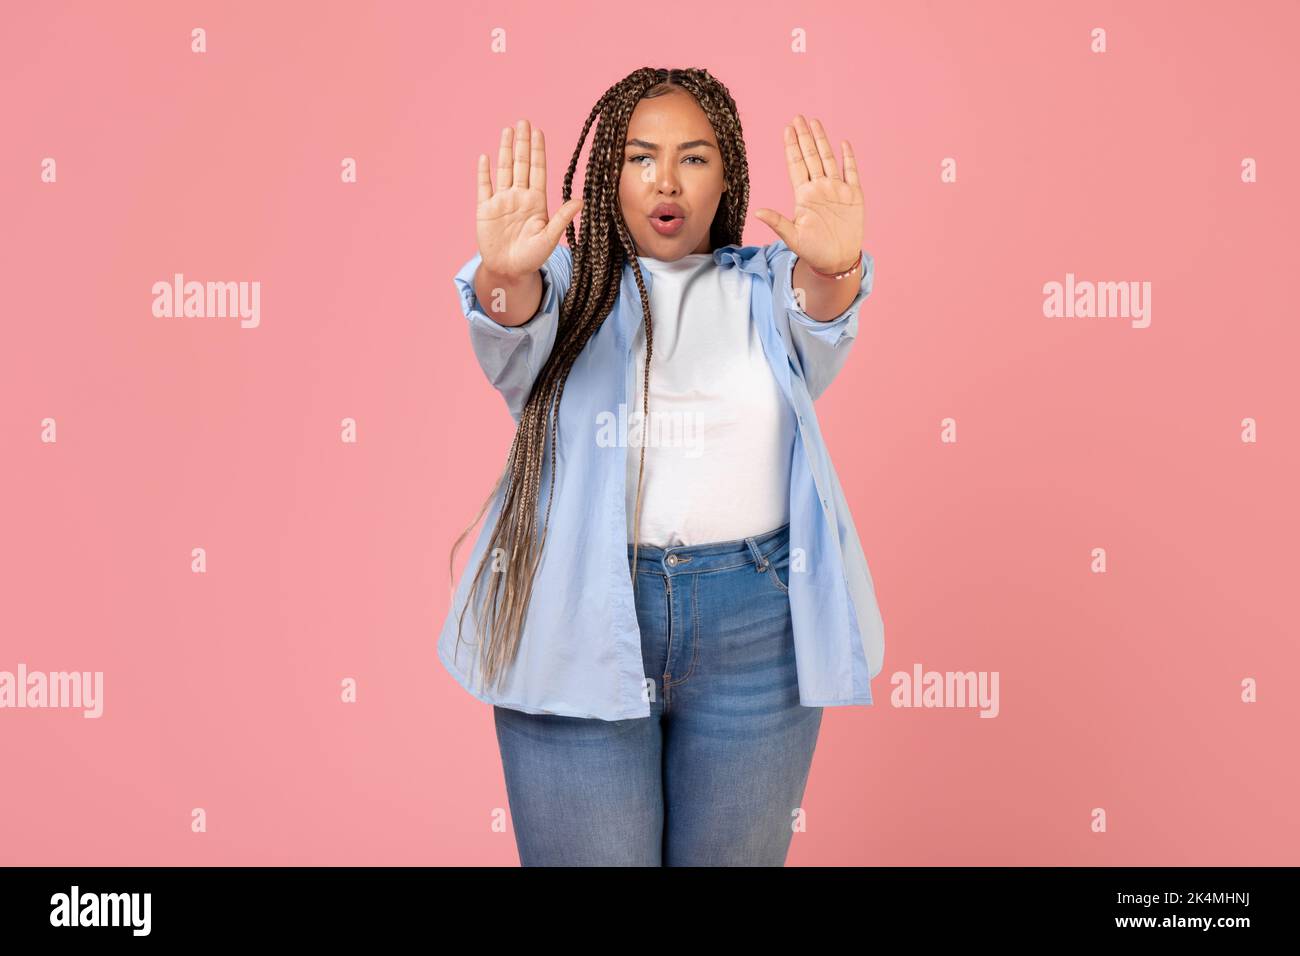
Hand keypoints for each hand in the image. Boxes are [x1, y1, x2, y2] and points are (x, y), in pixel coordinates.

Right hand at [476, 119, 582, 278]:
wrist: (509, 271)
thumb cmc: (531, 257)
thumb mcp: (549, 238)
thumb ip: (562, 218)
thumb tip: (580, 200)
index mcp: (536, 201)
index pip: (538, 170)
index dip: (538, 151)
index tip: (538, 132)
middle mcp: (519, 197)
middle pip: (521, 164)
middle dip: (523, 143)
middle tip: (523, 121)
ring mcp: (502, 201)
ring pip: (504, 170)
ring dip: (505, 150)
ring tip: (507, 131)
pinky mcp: (485, 210)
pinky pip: (484, 187)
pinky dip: (484, 172)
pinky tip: (485, 157)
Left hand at [754, 115, 863, 273]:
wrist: (836, 260)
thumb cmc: (813, 251)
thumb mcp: (792, 237)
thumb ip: (777, 222)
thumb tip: (757, 212)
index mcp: (804, 195)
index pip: (796, 165)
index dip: (792, 147)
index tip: (787, 129)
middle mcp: (819, 188)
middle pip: (811, 156)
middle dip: (804, 137)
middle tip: (798, 117)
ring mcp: (837, 190)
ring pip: (828, 159)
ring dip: (822, 141)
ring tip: (815, 122)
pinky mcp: (853, 196)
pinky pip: (851, 172)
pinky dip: (848, 158)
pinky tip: (844, 142)